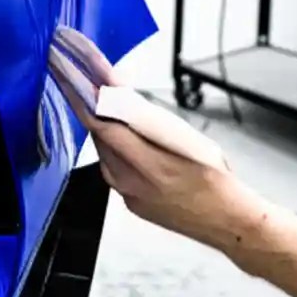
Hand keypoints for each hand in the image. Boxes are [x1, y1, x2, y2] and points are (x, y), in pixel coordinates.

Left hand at [50, 47, 275, 253]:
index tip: (71, 76)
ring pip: (103, 152)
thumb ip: (149, 117)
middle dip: (91, 108)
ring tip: (105, 105)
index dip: (83, 99)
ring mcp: (126, 194)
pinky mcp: (128, 202)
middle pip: (99, 136)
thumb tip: (119, 91)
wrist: (224, 220)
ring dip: (103, 127)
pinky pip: (112, 168)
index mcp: (148, 163)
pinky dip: (114, 148)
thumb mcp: (187, 138)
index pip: (103, 125)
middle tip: (86, 82)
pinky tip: (123, 137)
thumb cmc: (214, 177)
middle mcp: (130, 181)